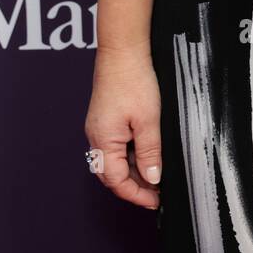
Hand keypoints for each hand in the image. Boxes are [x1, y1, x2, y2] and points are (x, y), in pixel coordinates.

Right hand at [84, 47, 162, 208]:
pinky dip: (130, 156)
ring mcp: (99, 128)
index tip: (155, 201)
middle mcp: (95, 138)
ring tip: (155, 176)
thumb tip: (152, 179)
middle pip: (111, 175)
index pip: (116, 181)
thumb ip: (150, 152)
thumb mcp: (148, 120)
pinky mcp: (105, 120)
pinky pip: (115, 147)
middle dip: (133, 187)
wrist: (122, 51)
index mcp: (103, 141)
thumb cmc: (133, 81)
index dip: (136, 195)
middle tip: (157, 193)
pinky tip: (147, 154)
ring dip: (133, 172)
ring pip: (114, 161)